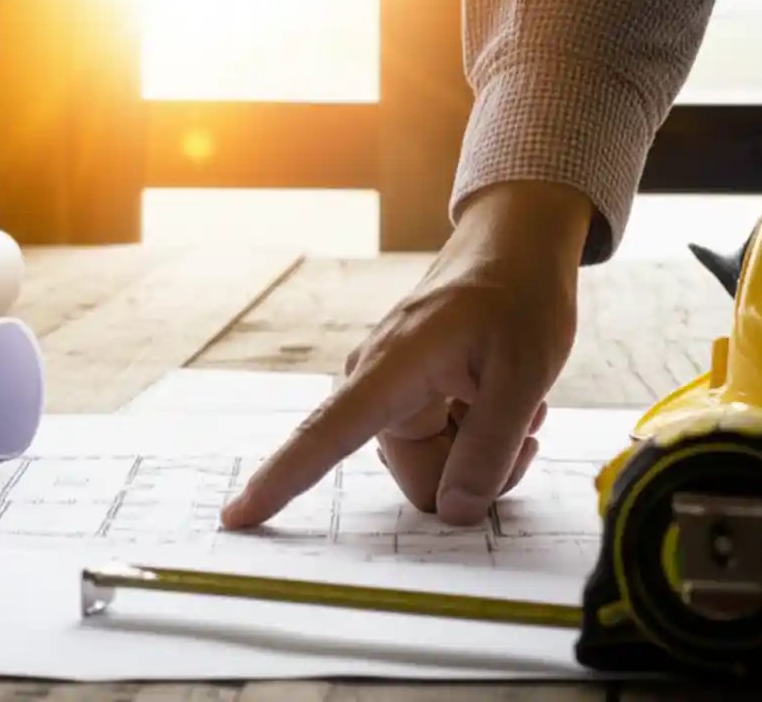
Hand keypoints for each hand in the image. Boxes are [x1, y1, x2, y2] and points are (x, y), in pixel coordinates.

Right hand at [221, 181, 591, 527]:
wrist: (515, 245)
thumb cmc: (519, 297)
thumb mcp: (524, 377)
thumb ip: (489, 453)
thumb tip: (452, 512)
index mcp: (389, 372)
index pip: (323, 437)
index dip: (279, 482)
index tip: (236, 517)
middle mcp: (376, 386)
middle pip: (422, 479)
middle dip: (476, 474)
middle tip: (525, 436)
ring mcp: (392, 392)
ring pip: (438, 469)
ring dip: (485, 452)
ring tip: (518, 404)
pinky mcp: (409, 395)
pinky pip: (443, 448)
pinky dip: (481, 436)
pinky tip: (507, 399)